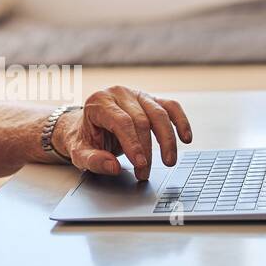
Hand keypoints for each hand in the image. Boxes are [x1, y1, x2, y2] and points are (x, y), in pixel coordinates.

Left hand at [52, 87, 192, 180]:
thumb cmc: (83, 139)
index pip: (122, 122)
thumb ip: (92, 161)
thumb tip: (113, 167)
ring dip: (167, 140)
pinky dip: (180, 122)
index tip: (140, 164)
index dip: (134, 144)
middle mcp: (119, 93)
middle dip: (146, 150)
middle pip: (141, 120)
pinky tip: (186, 138)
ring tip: (169, 161)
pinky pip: (170, 107)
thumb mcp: (78, 153)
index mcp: (99, 102)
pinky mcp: (150, 100)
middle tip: (144, 173)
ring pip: (159, 113)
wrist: (86, 127)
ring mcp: (136, 94)